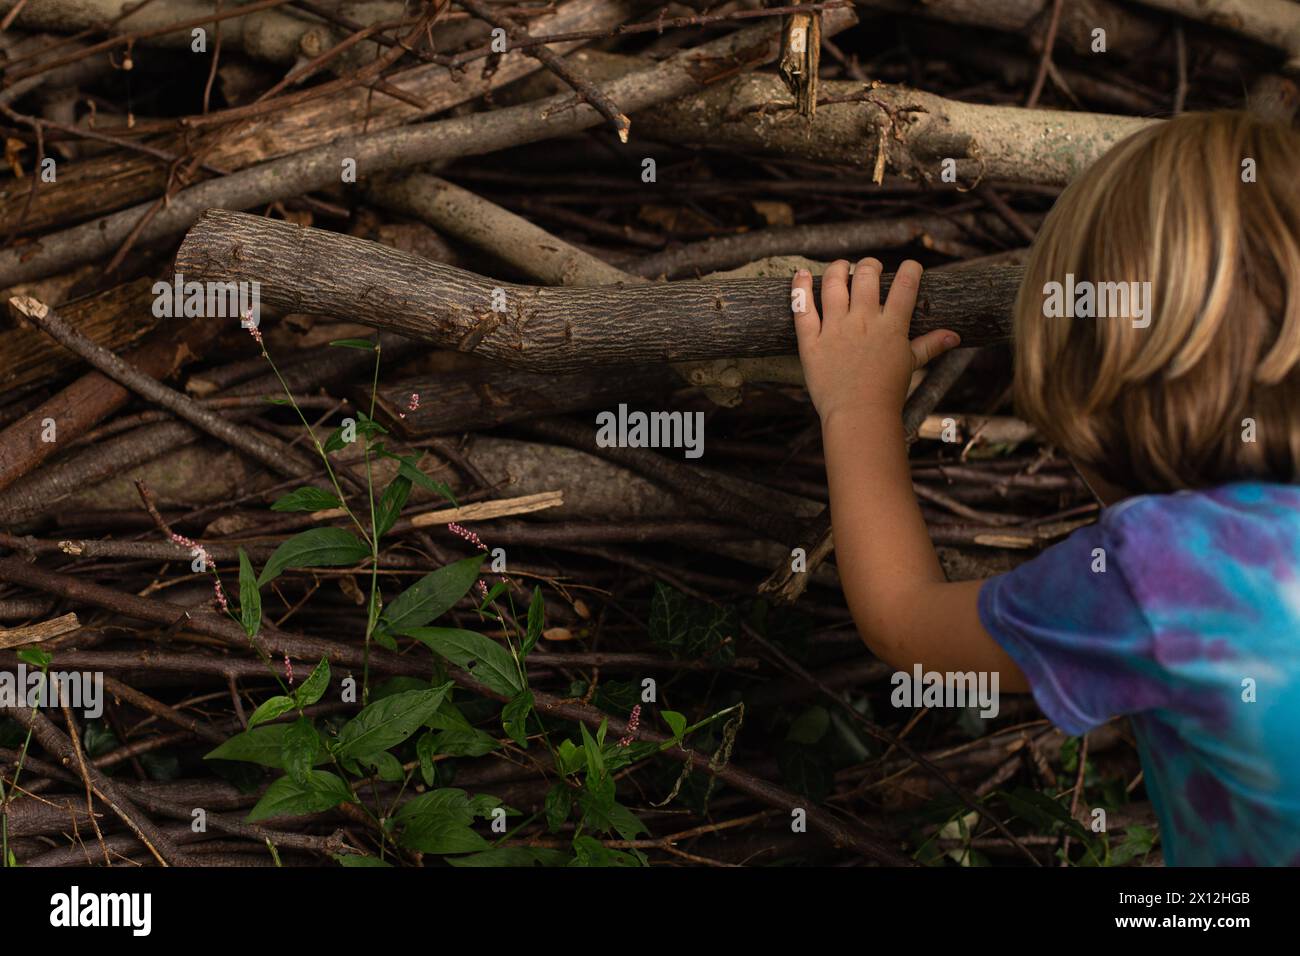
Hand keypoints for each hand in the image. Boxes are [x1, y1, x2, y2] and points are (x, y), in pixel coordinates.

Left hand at [792, 258, 959, 422]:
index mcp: (891, 326)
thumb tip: (954, 336)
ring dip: (838, 268)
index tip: (911, 267)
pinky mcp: (811, 341)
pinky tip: (802, 274)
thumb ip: (930, 345)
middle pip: (866, 276)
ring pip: (835, 284)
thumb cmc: (887, 393)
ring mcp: (835, 329)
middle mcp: (863, 321)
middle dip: (870, 265)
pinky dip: (801, 287)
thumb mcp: (911, 365)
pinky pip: (802, 308)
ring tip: (841, 266)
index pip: (905, 285)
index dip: (911, 269)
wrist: (859, 416)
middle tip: (870, 268)